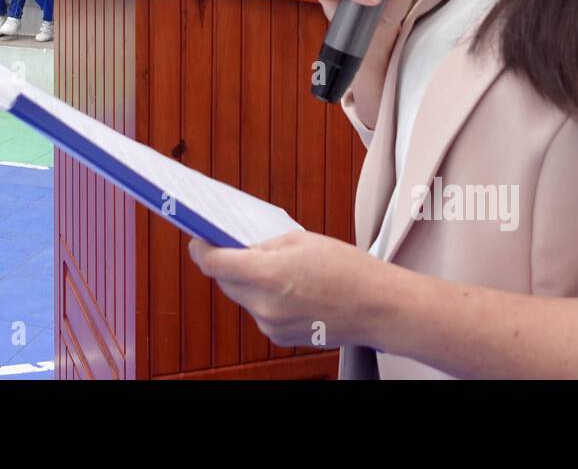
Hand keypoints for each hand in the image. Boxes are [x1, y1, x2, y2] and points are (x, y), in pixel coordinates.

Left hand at [188, 231, 393, 349]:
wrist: (378, 307)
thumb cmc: (347, 269)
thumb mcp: (301, 240)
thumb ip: (264, 245)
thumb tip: (241, 247)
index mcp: (267, 274)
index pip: (214, 263)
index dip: (201, 249)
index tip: (198, 239)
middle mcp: (264, 305)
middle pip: (225, 281)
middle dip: (227, 263)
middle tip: (236, 246)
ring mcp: (271, 325)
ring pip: (242, 297)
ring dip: (247, 282)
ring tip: (276, 268)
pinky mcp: (280, 337)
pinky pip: (260, 312)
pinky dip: (264, 298)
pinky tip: (288, 289)